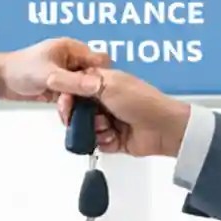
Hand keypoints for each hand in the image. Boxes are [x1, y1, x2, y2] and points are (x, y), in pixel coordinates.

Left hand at [0, 38, 110, 102]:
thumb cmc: (21, 70)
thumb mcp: (49, 75)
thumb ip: (73, 81)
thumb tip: (99, 85)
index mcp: (73, 49)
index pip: (101, 61)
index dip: (102, 76)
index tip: (95, 91)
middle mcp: (73, 61)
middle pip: (95, 77)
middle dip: (90, 92)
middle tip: (81, 103)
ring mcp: (67, 76)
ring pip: (85, 90)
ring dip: (80, 101)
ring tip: (68, 108)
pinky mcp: (61, 89)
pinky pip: (75, 98)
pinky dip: (73, 106)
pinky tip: (66, 112)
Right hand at [48, 68, 190, 157]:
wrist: (162, 128)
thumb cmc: (141, 101)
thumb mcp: (108, 85)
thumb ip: (81, 84)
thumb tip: (57, 78)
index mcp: (103, 82)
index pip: (75, 88)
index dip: (67, 97)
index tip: (65, 104)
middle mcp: (105, 100)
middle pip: (78, 109)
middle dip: (77, 116)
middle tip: (78, 120)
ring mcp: (109, 120)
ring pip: (85, 127)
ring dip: (92, 129)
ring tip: (106, 127)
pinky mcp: (114, 138)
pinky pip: (97, 142)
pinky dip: (103, 141)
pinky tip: (114, 137)